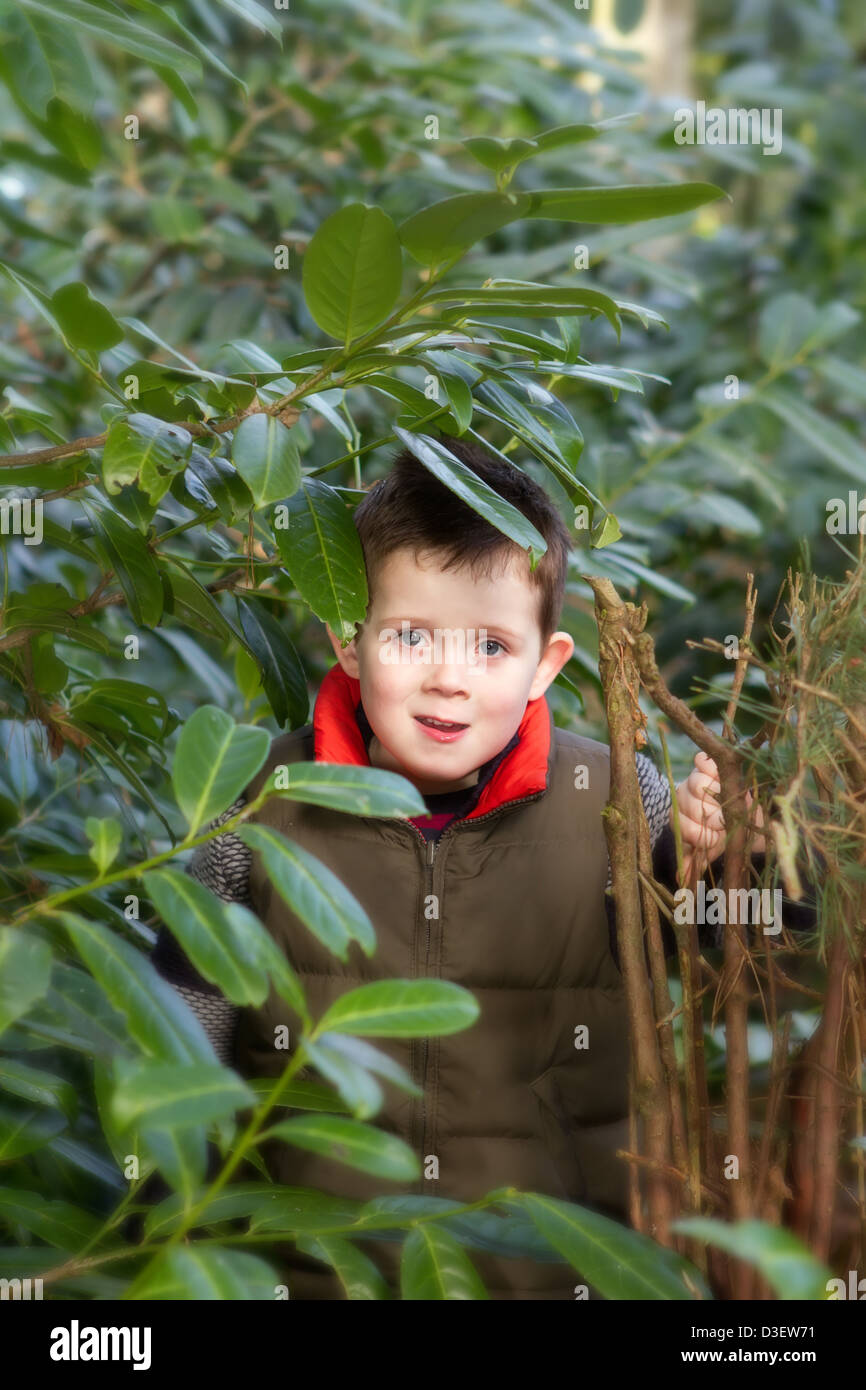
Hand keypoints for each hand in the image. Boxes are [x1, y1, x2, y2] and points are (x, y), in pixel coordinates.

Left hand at [673, 752, 766, 879]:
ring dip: (717, 794)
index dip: (700, 834)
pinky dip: (711, 766)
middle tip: (724, 821)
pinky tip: (721, 776)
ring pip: (698, 782)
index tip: (715, 839)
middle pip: (691, 803)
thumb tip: (681, 880)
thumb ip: (694, 861)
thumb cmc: (721, 833)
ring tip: (728, 802)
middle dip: (712, 816)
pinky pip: (703, 761)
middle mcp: (681, 796)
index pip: (683, 825)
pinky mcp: (705, 764)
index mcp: (678, 818)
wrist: (739, 814)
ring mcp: (692, 778)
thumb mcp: (709, 849)